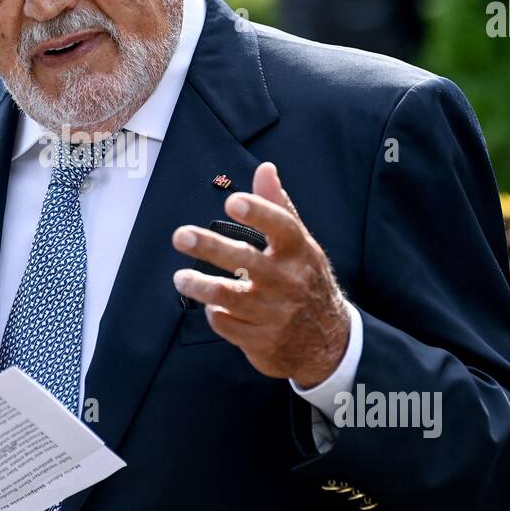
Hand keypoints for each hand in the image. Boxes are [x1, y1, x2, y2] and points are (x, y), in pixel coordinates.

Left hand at [171, 161, 350, 387]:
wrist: (329, 342)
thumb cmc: (306, 281)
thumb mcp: (301, 244)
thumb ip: (278, 207)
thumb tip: (265, 168)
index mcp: (299, 252)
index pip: (281, 227)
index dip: (258, 213)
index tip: (232, 202)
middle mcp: (288, 282)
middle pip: (246, 261)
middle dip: (211, 247)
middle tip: (181, 235)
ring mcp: (274, 314)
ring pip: (229, 296)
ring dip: (200, 286)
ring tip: (180, 278)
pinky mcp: (261, 340)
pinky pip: (227, 324)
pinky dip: (215, 313)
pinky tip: (212, 305)